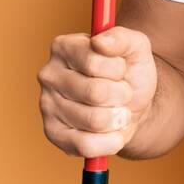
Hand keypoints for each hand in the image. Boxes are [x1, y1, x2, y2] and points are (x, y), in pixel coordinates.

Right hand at [37, 26, 157, 158]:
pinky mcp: (53, 134)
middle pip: (96, 93)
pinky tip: (111, 131)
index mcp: (64, 47)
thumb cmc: (129, 72)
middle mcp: (49, 75)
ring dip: (118, 118)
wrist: (132, 104)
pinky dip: (110, 141)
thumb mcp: (136, 48)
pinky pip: (86, 145)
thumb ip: (122, 38)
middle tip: (122, 92)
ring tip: (117, 110)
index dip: (118, 69)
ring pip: (94, 120)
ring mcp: (47, 105)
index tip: (120, 68)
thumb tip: (100, 42)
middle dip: (122, 95)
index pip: (95, 62)